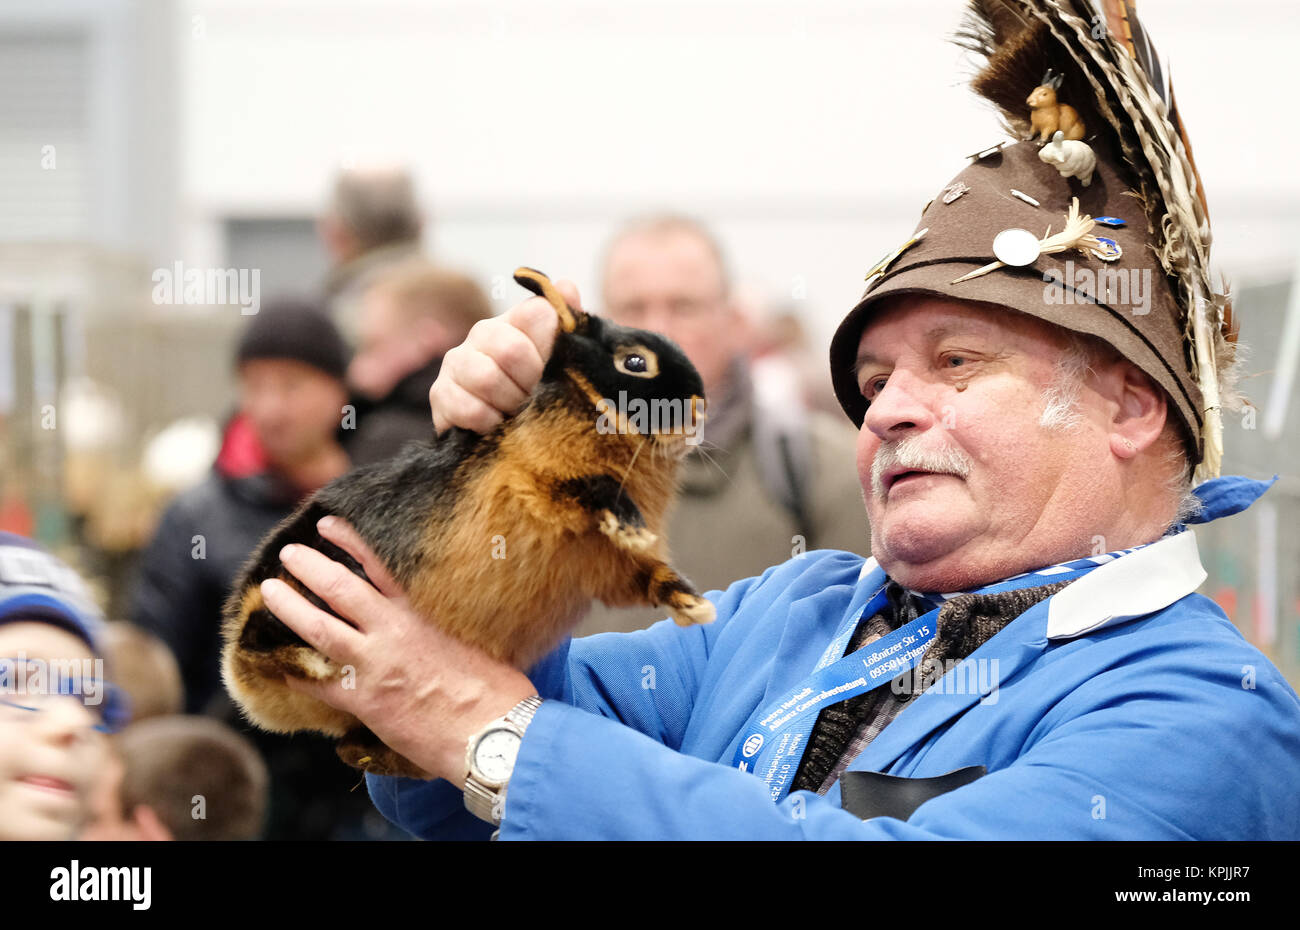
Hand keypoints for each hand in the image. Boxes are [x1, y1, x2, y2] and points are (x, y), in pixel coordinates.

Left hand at [261, 515, 536, 782]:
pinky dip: (296, 674)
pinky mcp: (364, 702)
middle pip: (339, 588)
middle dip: (309, 567)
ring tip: (270, 592)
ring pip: (318, 629)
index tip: (328, 525)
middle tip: (289, 554)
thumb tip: (440, 628)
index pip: (378, 567)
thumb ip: (444, 630)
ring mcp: (374, 666)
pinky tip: (280, 669)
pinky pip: (318, 684)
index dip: (349, 542)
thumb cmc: (498, 691)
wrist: (494, 732)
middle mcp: (392, 632)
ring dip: (289, 608)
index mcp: (420, 615)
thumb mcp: (471, 643)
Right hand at [428, 279, 582, 433]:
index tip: (556, 366)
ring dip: (510, 404)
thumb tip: (567, 287)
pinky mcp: (440, 395)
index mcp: (515, 321)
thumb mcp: (559, 361)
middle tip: (535, 397)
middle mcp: (482, 334)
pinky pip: (469, 409)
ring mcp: (457, 363)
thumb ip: (568, 324)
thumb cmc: (534, 392)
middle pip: (512, 349)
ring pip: (487, 378)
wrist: (499, 431)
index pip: (537, 314)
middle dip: (531, 382)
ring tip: (516, 413)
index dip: (551, 347)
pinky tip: (496, 424)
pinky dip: (490, 422)